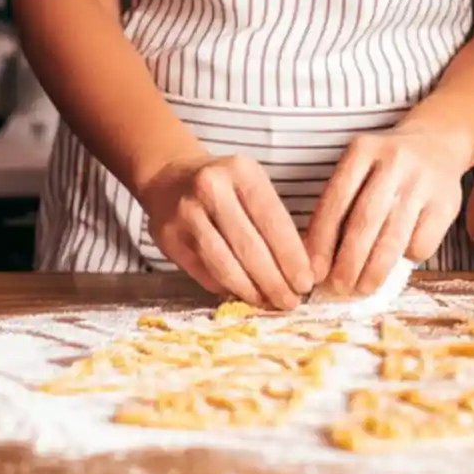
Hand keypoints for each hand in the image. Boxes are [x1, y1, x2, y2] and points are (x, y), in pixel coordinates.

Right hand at [136, 155, 312, 308]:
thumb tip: (301, 273)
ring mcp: (185, 213)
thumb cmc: (224, 188)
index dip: (291, 257)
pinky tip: (243, 294)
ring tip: (268, 302)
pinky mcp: (168, 237)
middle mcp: (210, 188)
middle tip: (290, 302)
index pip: (273, 220)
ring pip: (224, 264)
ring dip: (250, 290)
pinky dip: (227, 287)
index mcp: (241, 171)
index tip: (305, 282)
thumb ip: (274, 223)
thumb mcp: (252, 187)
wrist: (169, 178)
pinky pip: (204, 272)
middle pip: (249, 247)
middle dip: (274, 281)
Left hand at [306, 129, 464, 295]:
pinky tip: (398, 261)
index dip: (322, 240)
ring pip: (394, 237)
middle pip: (365, 221)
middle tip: (339, 287)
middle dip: (349, 261)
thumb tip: (319, 260)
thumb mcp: (359, 168)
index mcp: (362, 150)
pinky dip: (407, 258)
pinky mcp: (446, 203)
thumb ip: (340, 203)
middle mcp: (394, 162)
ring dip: (376, 270)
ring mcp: (422, 182)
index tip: (314, 271)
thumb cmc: (386, 166)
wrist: (438, 143)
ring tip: (363, 288)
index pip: (336, 200)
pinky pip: (422, 242)